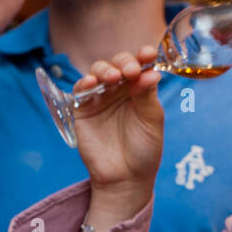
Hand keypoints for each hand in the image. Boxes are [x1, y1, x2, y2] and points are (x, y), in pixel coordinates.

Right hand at [70, 47, 163, 199]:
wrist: (126, 177)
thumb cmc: (144, 149)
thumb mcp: (152, 121)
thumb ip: (148, 96)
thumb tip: (151, 71)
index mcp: (140, 89)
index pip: (140, 66)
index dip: (143, 56)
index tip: (148, 53)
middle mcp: (120, 90)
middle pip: (118, 64)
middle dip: (124, 62)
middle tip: (131, 70)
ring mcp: (100, 97)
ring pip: (98, 72)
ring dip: (105, 70)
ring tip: (114, 77)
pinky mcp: (82, 109)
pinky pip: (80, 90)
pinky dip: (84, 83)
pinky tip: (91, 83)